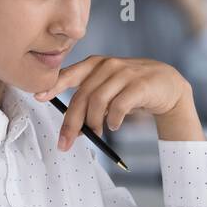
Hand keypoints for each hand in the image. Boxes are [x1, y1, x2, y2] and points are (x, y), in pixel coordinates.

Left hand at [34, 55, 197, 150]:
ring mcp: (124, 73)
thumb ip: (91, 97)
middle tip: (65, 142)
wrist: (168, 84)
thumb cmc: (134, 88)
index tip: (38, 97)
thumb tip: (72, 125)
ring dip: (93, 123)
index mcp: (96, 64)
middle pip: (81, 96)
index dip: (53, 86)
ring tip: (96, 134)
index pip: (69, 74)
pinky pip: (118, 106)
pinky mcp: (139, 85)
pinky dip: (112, 120)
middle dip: (71, 122)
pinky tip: (114, 126)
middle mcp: (108, 65)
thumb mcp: (109, 87)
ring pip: (97, 102)